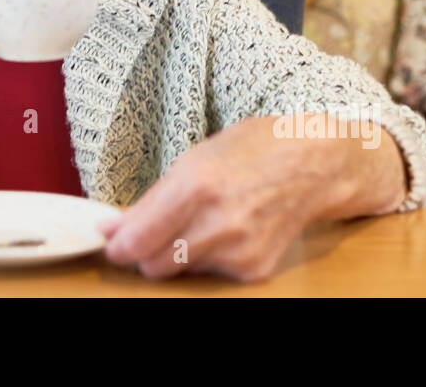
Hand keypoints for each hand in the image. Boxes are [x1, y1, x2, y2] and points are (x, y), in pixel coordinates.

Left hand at [96, 116, 360, 282]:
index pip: (138, 240)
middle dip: (146, 251)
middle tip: (154, 231)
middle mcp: (217, 224)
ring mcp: (239, 251)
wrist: (313, 164)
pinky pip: (211, 275)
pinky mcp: (255, 270)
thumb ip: (151, 201)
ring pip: (181, 272)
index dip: (117, 246)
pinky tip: (228, 231)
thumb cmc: (250, 151)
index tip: (111, 243)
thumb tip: (112, 229)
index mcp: (196, 187)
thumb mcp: (192, 160)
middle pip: (154, 264)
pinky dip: (208, 258)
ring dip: (178, 254)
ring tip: (203, 221)